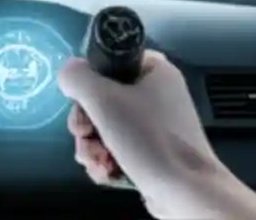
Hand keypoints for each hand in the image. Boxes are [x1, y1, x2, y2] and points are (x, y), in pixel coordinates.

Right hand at [58, 50, 255, 218]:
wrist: (186, 192)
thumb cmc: (148, 138)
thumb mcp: (103, 98)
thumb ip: (77, 77)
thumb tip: (69, 72)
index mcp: (155, 72)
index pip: (112, 63)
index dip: (91, 82)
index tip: (82, 102)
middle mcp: (158, 97)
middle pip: (103, 100)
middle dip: (86, 124)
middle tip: (84, 136)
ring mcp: (156, 128)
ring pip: (106, 129)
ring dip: (92, 146)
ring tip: (97, 161)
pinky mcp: (153, 155)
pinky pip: (118, 150)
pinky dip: (106, 161)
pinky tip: (105, 172)